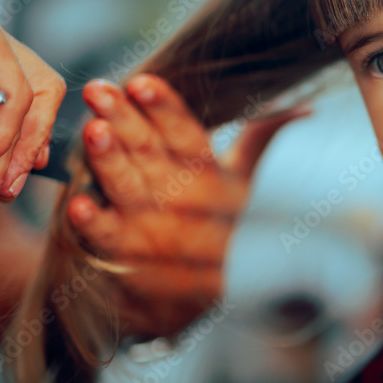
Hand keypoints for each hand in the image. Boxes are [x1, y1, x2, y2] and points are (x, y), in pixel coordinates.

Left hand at [70, 73, 312, 339]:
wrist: (193, 299)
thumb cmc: (218, 223)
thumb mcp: (242, 182)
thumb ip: (261, 141)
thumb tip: (305, 109)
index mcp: (213, 177)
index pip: (188, 137)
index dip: (166, 110)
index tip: (141, 83)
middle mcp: (187, 203)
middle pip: (154, 156)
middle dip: (127, 122)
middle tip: (98, 90)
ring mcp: (157, 233)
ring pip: (131, 192)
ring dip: (111, 164)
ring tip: (92, 132)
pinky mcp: (130, 262)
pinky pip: (111, 242)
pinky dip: (95, 226)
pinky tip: (76, 206)